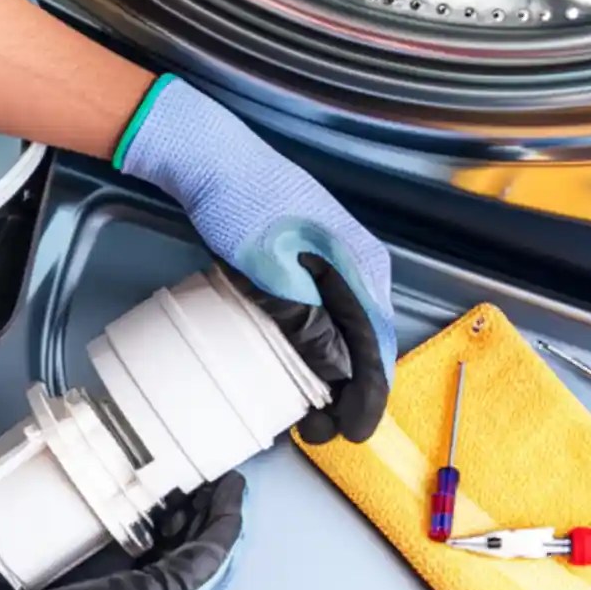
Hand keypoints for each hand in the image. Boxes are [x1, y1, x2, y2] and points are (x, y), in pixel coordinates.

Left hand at [116, 75, 395, 443]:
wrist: (213, 157)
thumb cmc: (241, 203)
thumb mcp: (271, 271)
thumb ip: (307, 323)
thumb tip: (338, 373)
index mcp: (362, 265)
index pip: (377, 348)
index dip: (368, 397)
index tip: (349, 432)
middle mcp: (363, 264)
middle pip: (369, 343)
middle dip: (354, 391)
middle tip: (324, 429)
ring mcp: (343, 260)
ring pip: (352, 330)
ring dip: (339, 371)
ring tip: (315, 407)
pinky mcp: (320, 259)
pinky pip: (335, 314)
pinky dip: (326, 346)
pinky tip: (307, 364)